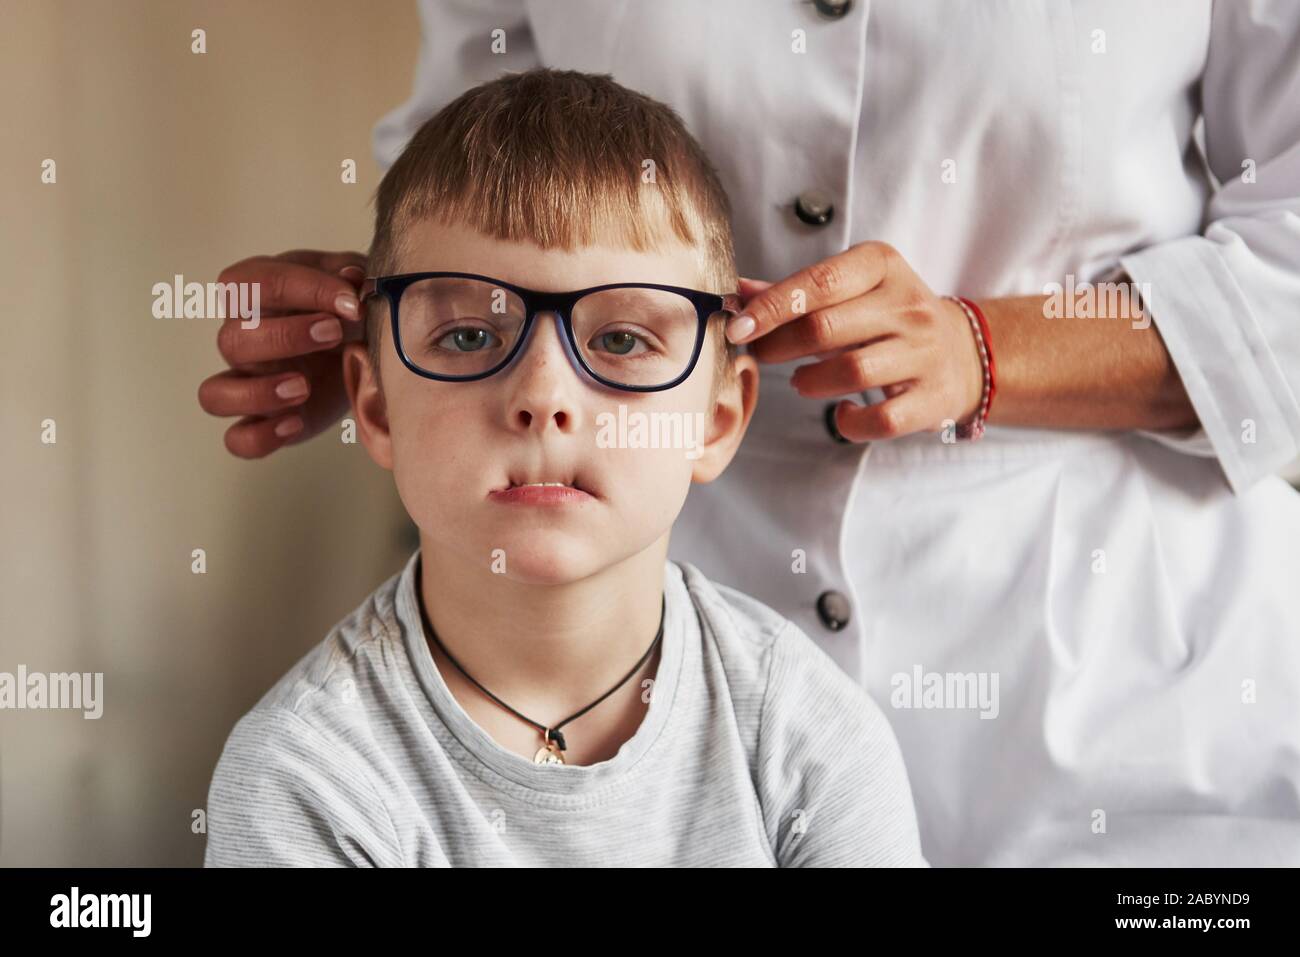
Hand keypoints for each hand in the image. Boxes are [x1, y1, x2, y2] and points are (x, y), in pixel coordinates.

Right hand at [197, 249, 367, 457]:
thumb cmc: (345, 310)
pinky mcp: (262, 421)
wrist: (360, 353)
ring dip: (258, 393)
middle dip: (285, 337)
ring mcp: (245, 383)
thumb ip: (350, 277)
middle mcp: (240, 338)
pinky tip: (296, 423)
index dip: (300, 289)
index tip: (351, 302)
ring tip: (304, 387)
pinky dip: (260, 436)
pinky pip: (237, 439)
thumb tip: (351, 277)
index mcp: (254, 295)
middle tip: (335, 334)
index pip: (250, 283)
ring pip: (215, 394)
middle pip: (231, 339)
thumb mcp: (352, 284)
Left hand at [727, 241, 983, 441]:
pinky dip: (851, 423)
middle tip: (762, 354)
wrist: (964, 351)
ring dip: (811, 382)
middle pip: (826, 328)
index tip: (737, 329)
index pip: (819, 282)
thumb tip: (738, 292)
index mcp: (883, 265)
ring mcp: (926, 352)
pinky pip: (882, 420)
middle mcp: (909, 305)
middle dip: (781, 345)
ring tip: (800, 382)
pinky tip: (840, 413)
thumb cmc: (889, 317)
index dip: (771, 307)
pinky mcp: (935, 397)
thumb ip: (795, 292)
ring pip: (853, 372)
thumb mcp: (851, 289)